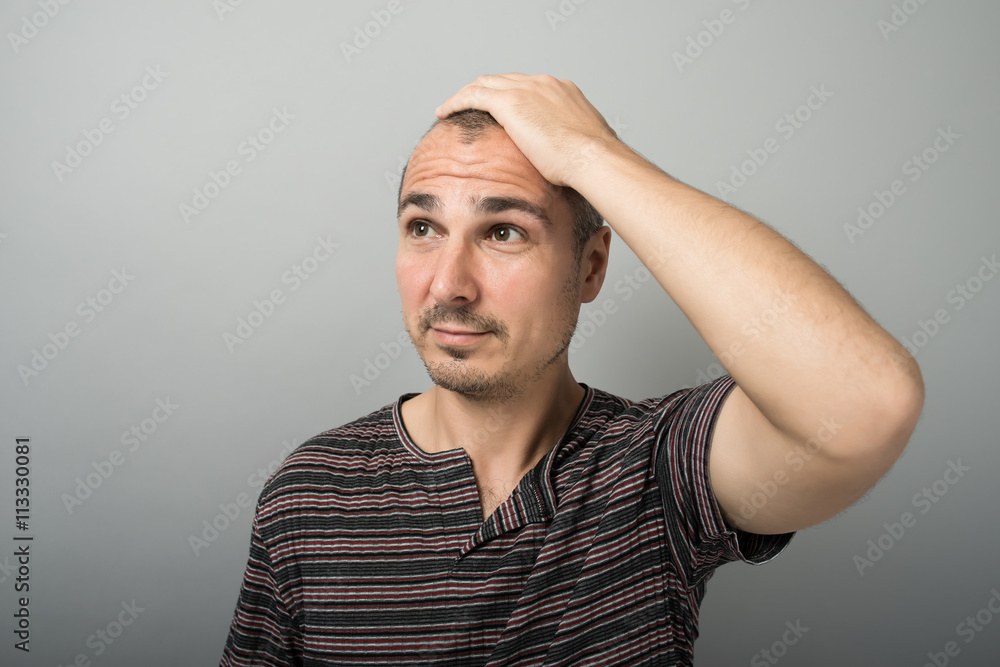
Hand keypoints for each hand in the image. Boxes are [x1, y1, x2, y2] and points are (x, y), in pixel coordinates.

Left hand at [435, 73, 619, 187]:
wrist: (592, 158)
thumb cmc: (592, 162)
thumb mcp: (582, 147)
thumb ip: (570, 146)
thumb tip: (569, 161)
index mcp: (563, 92)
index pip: (528, 88)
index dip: (510, 97)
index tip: (500, 111)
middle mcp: (543, 84)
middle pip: (504, 80)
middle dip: (485, 92)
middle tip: (470, 105)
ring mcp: (526, 90)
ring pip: (485, 84)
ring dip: (467, 94)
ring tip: (450, 108)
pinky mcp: (509, 102)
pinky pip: (473, 95)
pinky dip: (457, 101)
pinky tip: (444, 112)